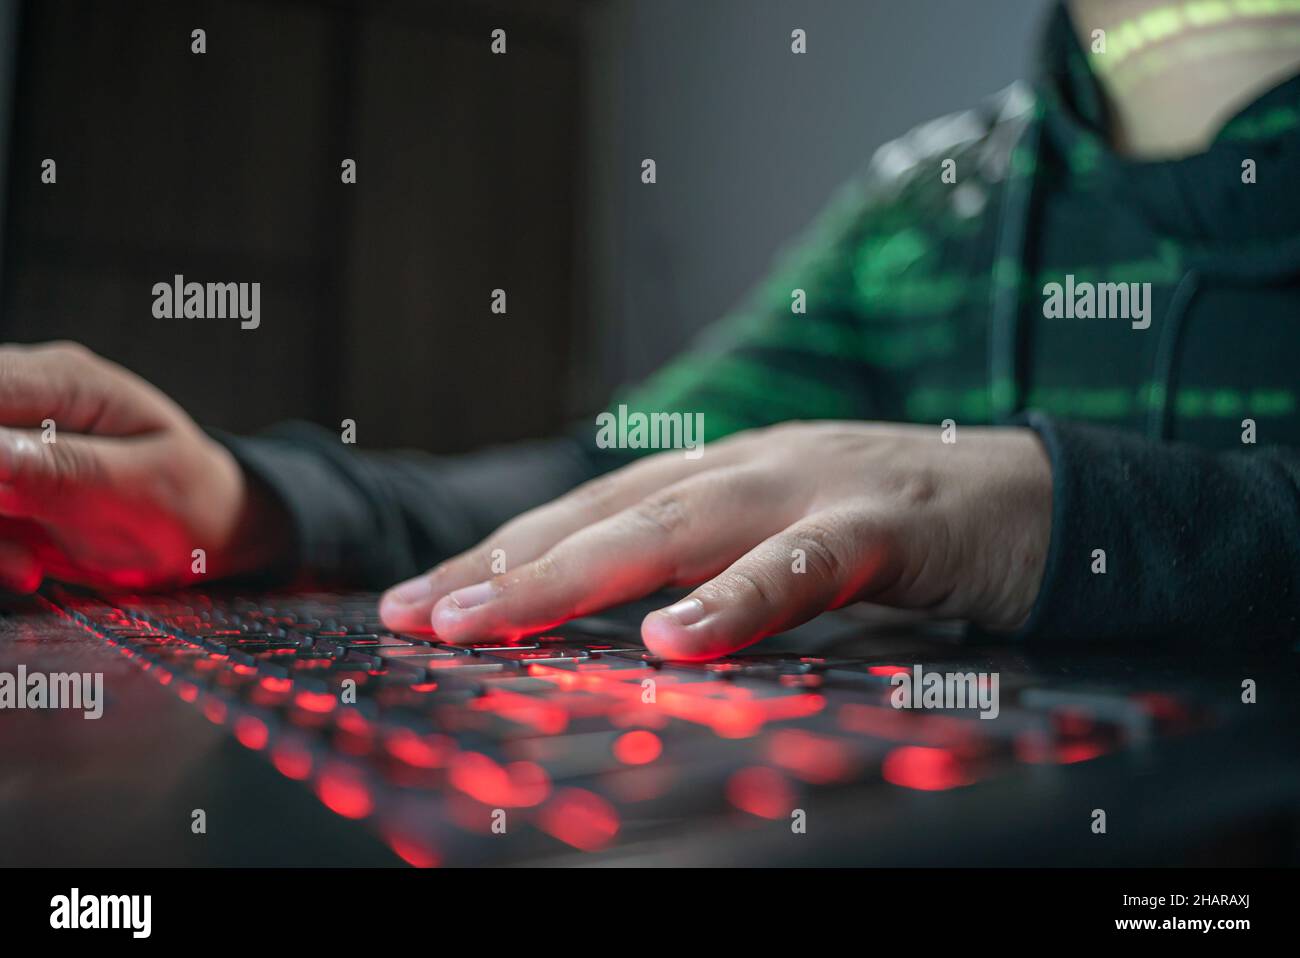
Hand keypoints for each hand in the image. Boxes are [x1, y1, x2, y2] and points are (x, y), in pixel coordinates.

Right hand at [0, 341, 286, 590]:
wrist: (209, 527)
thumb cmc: (190, 499)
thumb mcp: (140, 489)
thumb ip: (61, 470)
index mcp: (63, 380)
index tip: (2, 506)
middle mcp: (23, 395)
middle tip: (17, 557)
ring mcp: (3, 436)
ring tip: (28, 568)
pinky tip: (26, 568)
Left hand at [380, 421, 1052, 658]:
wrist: (1041, 493)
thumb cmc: (901, 528)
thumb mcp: (782, 543)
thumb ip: (708, 571)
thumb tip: (618, 632)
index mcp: (718, 473)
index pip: (586, 513)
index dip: (499, 556)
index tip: (416, 604)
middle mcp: (747, 466)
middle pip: (605, 515)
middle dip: (502, 567)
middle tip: (412, 615)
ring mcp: (813, 485)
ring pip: (676, 527)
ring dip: (571, 575)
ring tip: (483, 623)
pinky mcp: (888, 521)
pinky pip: (802, 564)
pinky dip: (734, 598)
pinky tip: (672, 638)